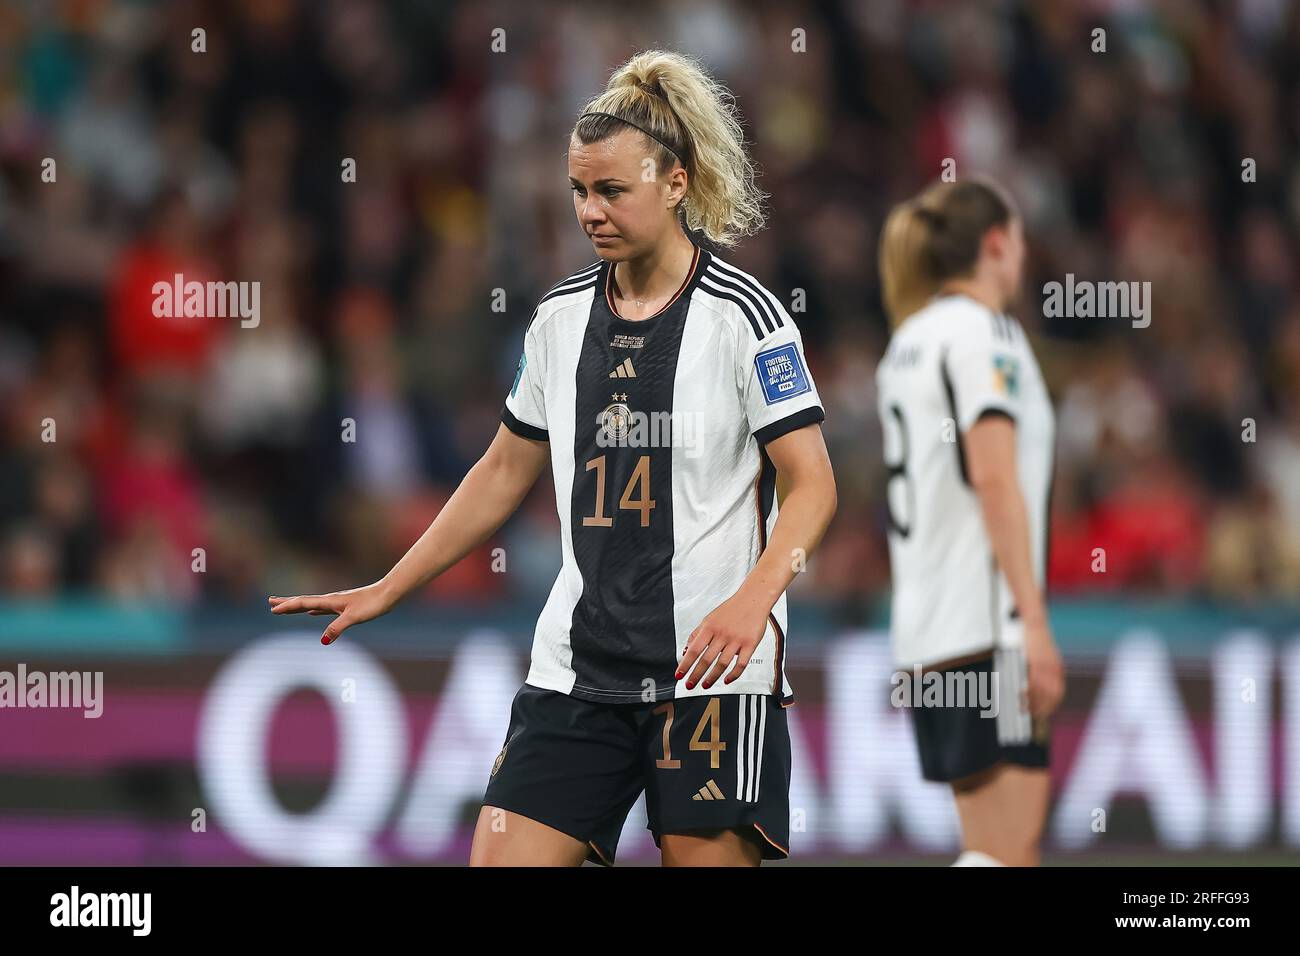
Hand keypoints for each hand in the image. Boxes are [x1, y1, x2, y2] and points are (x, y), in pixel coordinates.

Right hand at [267, 581, 395, 644]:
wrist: (388, 594)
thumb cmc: (372, 604)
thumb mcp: (353, 617)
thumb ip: (337, 628)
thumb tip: (323, 642)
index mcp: (329, 601)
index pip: (303, 603)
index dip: (287, 607)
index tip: (272, 609)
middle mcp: (330, 600)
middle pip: (303, 601)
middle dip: (287, 603)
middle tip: (270, 602)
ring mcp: (336, 603)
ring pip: (311, 604)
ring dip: (297, 606)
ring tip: (285, 606)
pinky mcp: (344, 606)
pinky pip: (322, 609)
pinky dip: (313, 610)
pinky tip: (312, 612)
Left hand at [676, 590, 770, 689]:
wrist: (753, 599)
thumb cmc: (731, 609)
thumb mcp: (709, 618)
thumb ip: (697, 634)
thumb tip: (686, 650)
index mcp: (710, 627)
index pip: (694, 649)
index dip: (685, 664)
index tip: (679, 675)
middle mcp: (722, 634)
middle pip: (706, 659)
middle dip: (696, 675)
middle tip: (690, 685)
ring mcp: (737, 640)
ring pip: (722, 663)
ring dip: (712, 677)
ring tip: (705, 685)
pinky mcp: (750, 644)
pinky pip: (741, 664)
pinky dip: (733, 675)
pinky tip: (726, 680)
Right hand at [1022, 616, 1064, 718]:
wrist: (1034, 621)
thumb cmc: (1033, 638)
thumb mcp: (1040, 656)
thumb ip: (1039, 670)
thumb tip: (1031, 684)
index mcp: (1057, 670)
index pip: (1057, 695)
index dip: (1050, 706)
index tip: (1041, 713)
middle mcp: (1055, 670)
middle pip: (1051, 696)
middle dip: (1040, 708)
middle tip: (1029, 713)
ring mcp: (1047, 666)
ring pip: (1042, 691)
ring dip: (1032, 701)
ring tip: (1022, 706)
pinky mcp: (1038, 661)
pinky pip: (1034, 681)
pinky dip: (1029, 690)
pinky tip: (1021, 693)